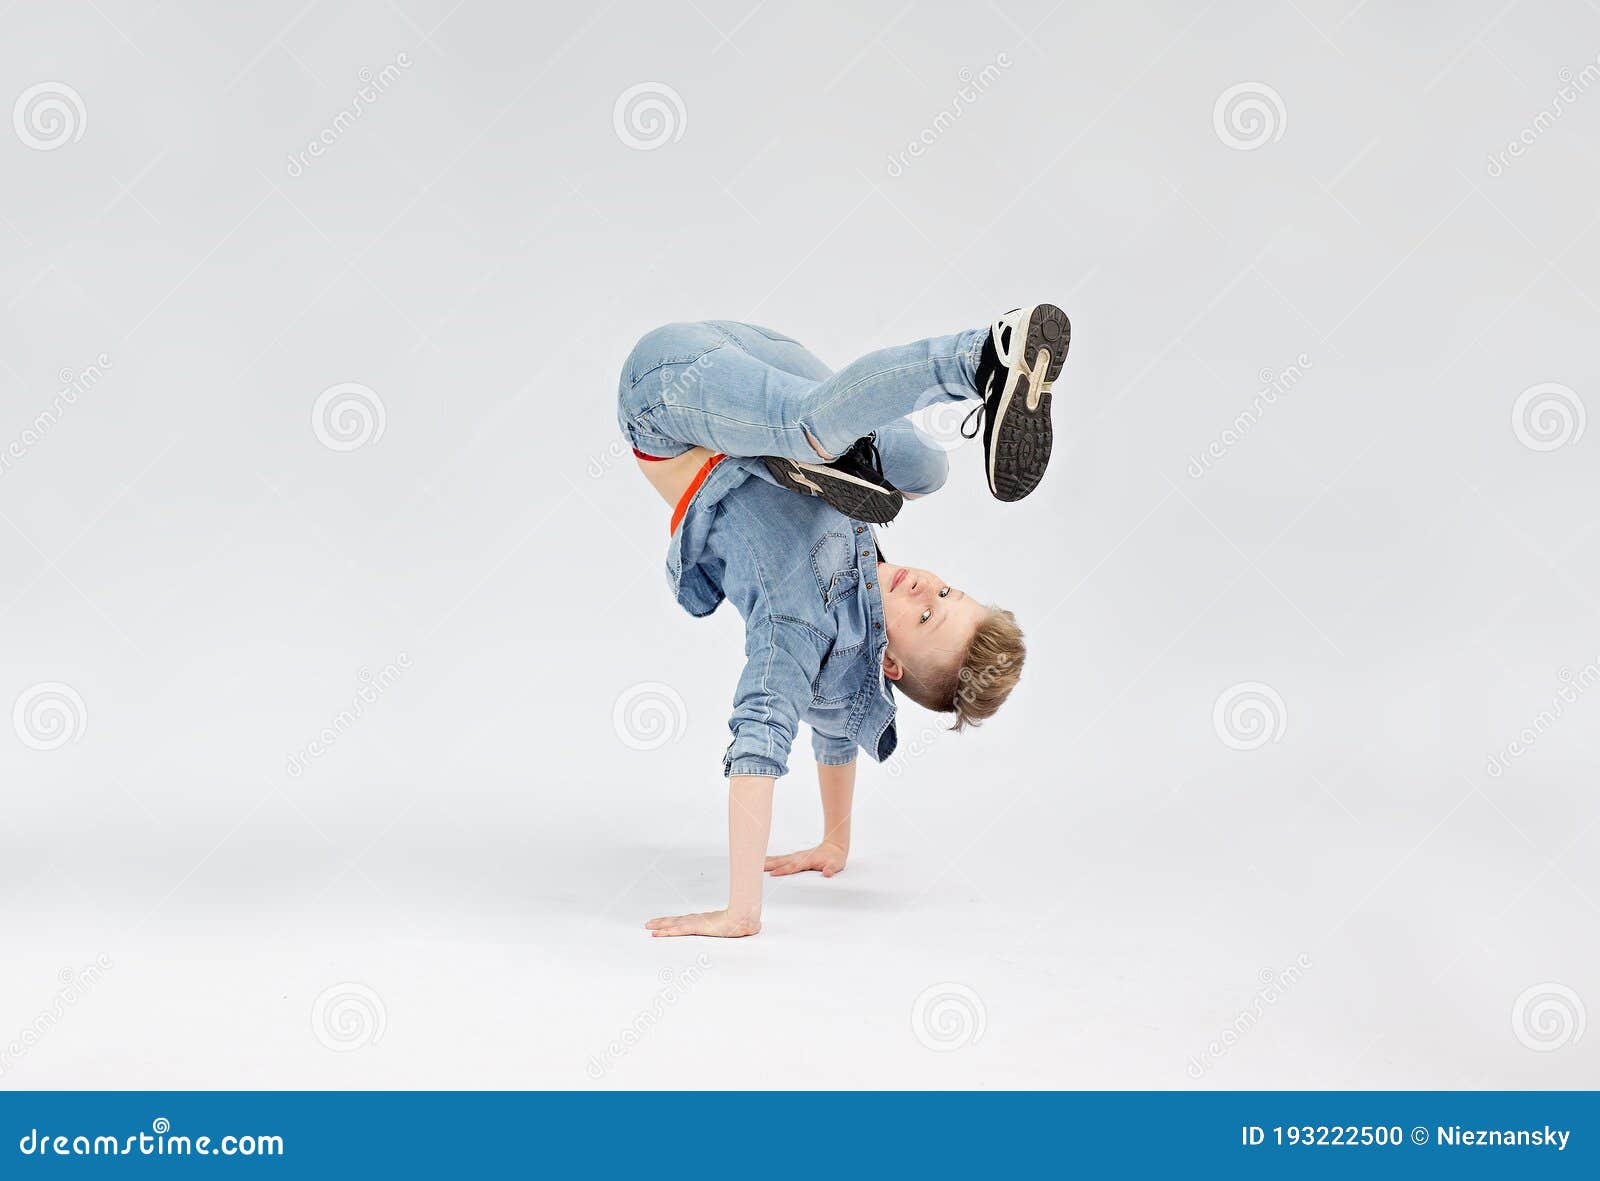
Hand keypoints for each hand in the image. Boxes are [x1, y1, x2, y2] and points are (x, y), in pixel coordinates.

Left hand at [645, 909, 761, 937]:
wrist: (744, 918)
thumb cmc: (743, 921)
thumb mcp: (736, 925)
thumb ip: (737, 926)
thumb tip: (749, 926)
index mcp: (705, 920)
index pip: (686, 921)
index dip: (674, 922)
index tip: (665, 923)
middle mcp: (698, 920)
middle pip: (676, 920)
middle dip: (662, 922)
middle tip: (649, 924)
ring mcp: (697, 922)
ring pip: (674, 924)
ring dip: (660, 926)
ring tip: (648, 928)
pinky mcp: (696, 927)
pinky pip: (678, 930)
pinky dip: (667, 931)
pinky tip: (658, 934)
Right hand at [764, 841, 847, 876]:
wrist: (834, 847)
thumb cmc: (834, 858)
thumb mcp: (836, 865)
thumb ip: (830, 869)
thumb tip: (827, 873)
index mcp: (807, 860)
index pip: (793, 867)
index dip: (783, 870)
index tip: (772, 874)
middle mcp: (799, 857)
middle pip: (781, 861)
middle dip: (769, 864)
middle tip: (756, 866)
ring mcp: (796, 856)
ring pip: (779, 859)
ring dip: (767, 861)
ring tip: (755, 863)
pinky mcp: (794, 857)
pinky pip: (781, 858)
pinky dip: (771, 859)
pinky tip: (764, 861)